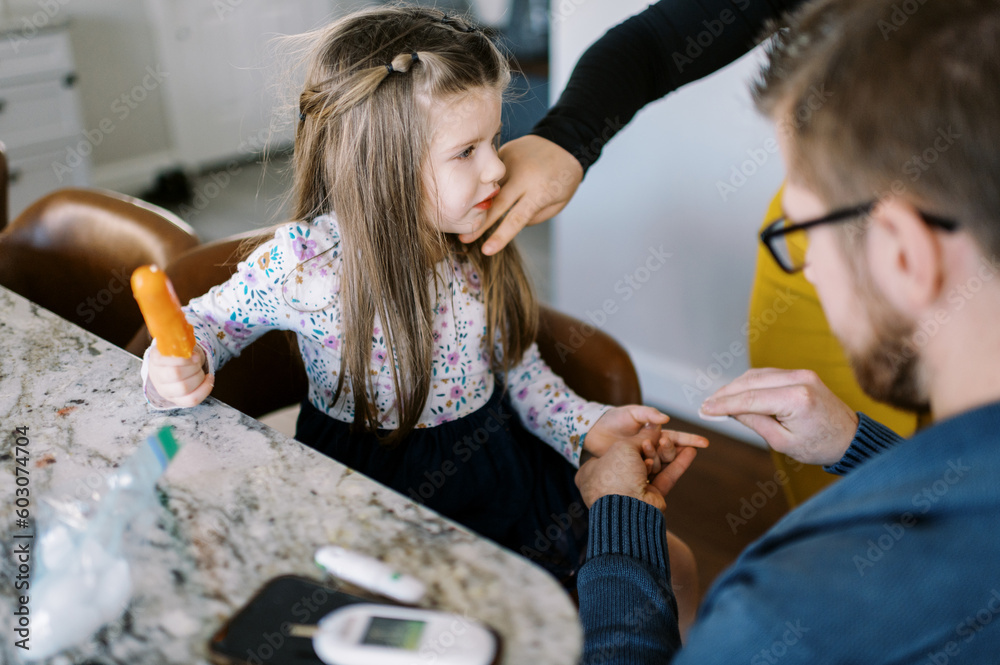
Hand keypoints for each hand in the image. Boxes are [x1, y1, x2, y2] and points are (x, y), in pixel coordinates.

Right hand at [147, 343, 213, 407]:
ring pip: (184, 388)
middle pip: (176, 374)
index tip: (195, 356)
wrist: (176, 365)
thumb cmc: (179, 354)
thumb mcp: (179, 345)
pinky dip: (205, 389)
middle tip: (197, 362)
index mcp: (155, 359)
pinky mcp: (177, 400)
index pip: (164, 361)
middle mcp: (157, 377)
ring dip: (199, 377)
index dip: (183, 359)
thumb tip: (192, 354)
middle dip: (193, 367)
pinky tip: (209, 378)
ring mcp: (165, 391)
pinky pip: (192, 400)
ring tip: (200, 370)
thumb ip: (184, 346)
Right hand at [458, 135, 582, 254]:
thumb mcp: (558, 203)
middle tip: (463, 237)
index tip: (486, 251)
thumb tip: (509, 222)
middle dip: (479, 223)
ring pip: (487, 187)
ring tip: (463, 214)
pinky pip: (489, 173)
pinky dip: (484, 184)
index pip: (516, 219)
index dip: (500, 236)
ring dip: (476, 203)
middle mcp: (523, 176)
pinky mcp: (504, 152)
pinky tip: (478, 188)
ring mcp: (511, 162)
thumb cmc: (564, 178)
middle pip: (496, 204)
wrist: (565, 140)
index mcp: (540, 192)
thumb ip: (534, 217)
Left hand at [576, 441, 697, 512]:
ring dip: (666, 453)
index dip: (630, 440)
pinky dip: (678, 465)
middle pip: (637, 458)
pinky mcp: (650, 497)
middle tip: (664, 437)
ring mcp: (632, 491)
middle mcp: (611, 481)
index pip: (613, 451)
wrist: (627, 508)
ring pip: (654, 466)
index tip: (643, 433)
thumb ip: (641, 437)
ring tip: (679, 441)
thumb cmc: (616, 475)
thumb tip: (655, 425)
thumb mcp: (624, 448)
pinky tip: (691, 452)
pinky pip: (665, 477)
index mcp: (593, 471)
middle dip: (653, 446)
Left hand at [585, 405, 708, 461]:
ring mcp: (644, 462)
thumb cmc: (613, 420)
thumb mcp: (632, 412)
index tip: (704, 443)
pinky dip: (656, 470)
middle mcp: (652, 450)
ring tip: (650, 448)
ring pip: (660, 462)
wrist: (593, 433)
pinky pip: (651, 474)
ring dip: (660, 456)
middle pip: (669, 452)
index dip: (690, 440)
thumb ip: (648, 414)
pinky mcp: (636, 473)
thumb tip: (666, 419)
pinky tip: (656, 466)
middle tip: (662, 441)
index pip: (676, 438)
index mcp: (654, 434)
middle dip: (670, 447)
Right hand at [700, 368, 858, 465]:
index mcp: (796, 399)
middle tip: (706, 405)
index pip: (749, 398)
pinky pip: (768, 374)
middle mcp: (799, 379)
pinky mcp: (801, 373)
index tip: (704, 410)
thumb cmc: (819, 445)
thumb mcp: (782, 441)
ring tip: (718, 401)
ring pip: (757, 374)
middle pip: (750, 381)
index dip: (723, 404)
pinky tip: (737, 393)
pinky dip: (750, 383)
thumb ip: (754, 421)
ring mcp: (801, 373)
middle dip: (725, 392)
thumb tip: (728, 409)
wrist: (850, 438)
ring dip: (735, 386)